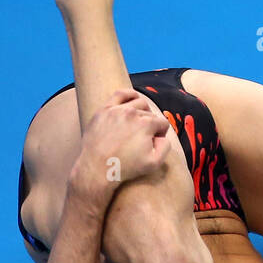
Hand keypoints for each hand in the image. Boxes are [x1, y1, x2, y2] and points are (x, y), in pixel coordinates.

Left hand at [67, 89, 171, 209]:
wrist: (97, 168)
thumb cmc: (125, 167)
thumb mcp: (154, 164)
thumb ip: (165, 147)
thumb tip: (162, 136)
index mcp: (146, 124)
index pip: (162, 123)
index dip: (161, 134)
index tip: (155, 142)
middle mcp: (133, 113)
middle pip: (150, 114)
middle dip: (152, 125)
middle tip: (145, 137)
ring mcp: (117, 110)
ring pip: (139, 102)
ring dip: (144, 111)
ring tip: (140, 122)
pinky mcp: (105, 110)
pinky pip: (120, 94)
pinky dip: (129, 94)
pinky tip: (133, 100)